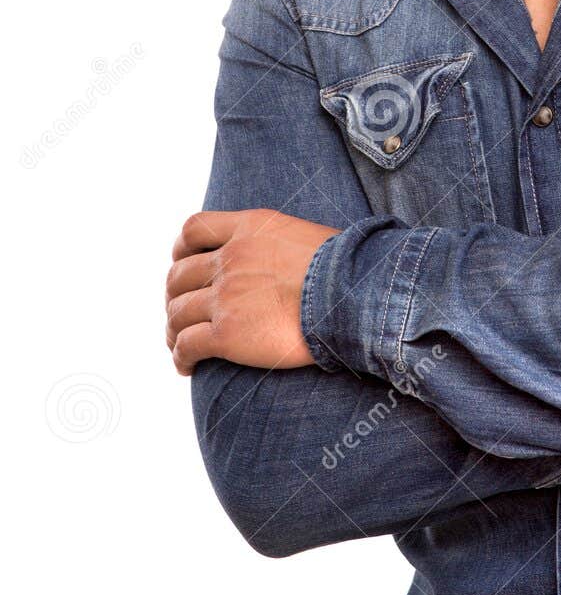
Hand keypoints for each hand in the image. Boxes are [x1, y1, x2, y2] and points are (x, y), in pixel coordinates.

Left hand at [165, 209, 339, 375]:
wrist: (353, 293)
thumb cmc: (347, 269)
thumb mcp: (305, 237)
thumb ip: (278, 245)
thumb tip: (284, 264)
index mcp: (249, 228)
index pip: (195, 229)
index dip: (182, 250)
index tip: (184, 263)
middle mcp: (231, 258)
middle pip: (179, 275)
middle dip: (175, 295)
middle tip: (182, 312)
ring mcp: (225, 295)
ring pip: (177, 312)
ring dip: (173, 329)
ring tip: (178, 343)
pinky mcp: (226, 333)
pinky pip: (187, 345)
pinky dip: (181, 357)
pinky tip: (187, 366)